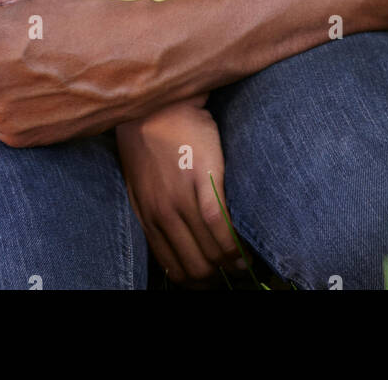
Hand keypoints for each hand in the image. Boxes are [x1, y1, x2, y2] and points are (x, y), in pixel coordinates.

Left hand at [116, 95, 247, 285]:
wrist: (158, 105)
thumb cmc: (152, 142)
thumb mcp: (140, 186)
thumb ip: (153, 216)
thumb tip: (170, 246)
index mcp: (149, 218)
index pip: (175, 269)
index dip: (197, 281)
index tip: (213, 278)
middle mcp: (164, 214)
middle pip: (196, 268)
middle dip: (217, 277)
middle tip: (233, 271)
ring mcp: (182, 199)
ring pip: (211, 252)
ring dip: (232, 264)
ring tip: (245, 262)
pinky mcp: (203, 180)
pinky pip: (220, 225)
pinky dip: (235, 243)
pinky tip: (246, 248)